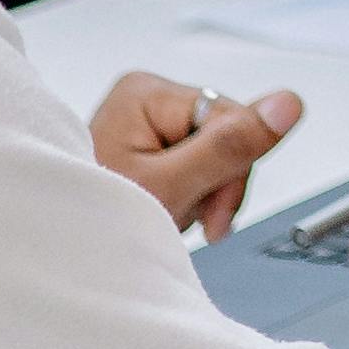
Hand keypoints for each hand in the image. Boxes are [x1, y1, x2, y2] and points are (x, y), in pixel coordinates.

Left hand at [89, 66, 301, 238]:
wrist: (61, 255)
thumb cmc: (94, 222)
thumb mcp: (171, 187)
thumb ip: (230, 147)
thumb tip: (287, 104)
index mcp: (147, 93)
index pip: (231, 118)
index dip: (232, 170)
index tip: (212, 214)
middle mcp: (147, 98)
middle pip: (224, 136)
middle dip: (213, 185)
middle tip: (187, 217)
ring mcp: (147, 121)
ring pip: (214, 154)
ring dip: (203, 194)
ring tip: (172, 215)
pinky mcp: (150, 144)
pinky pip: (196, 164)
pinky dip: (191, 194)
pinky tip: (171, 209)